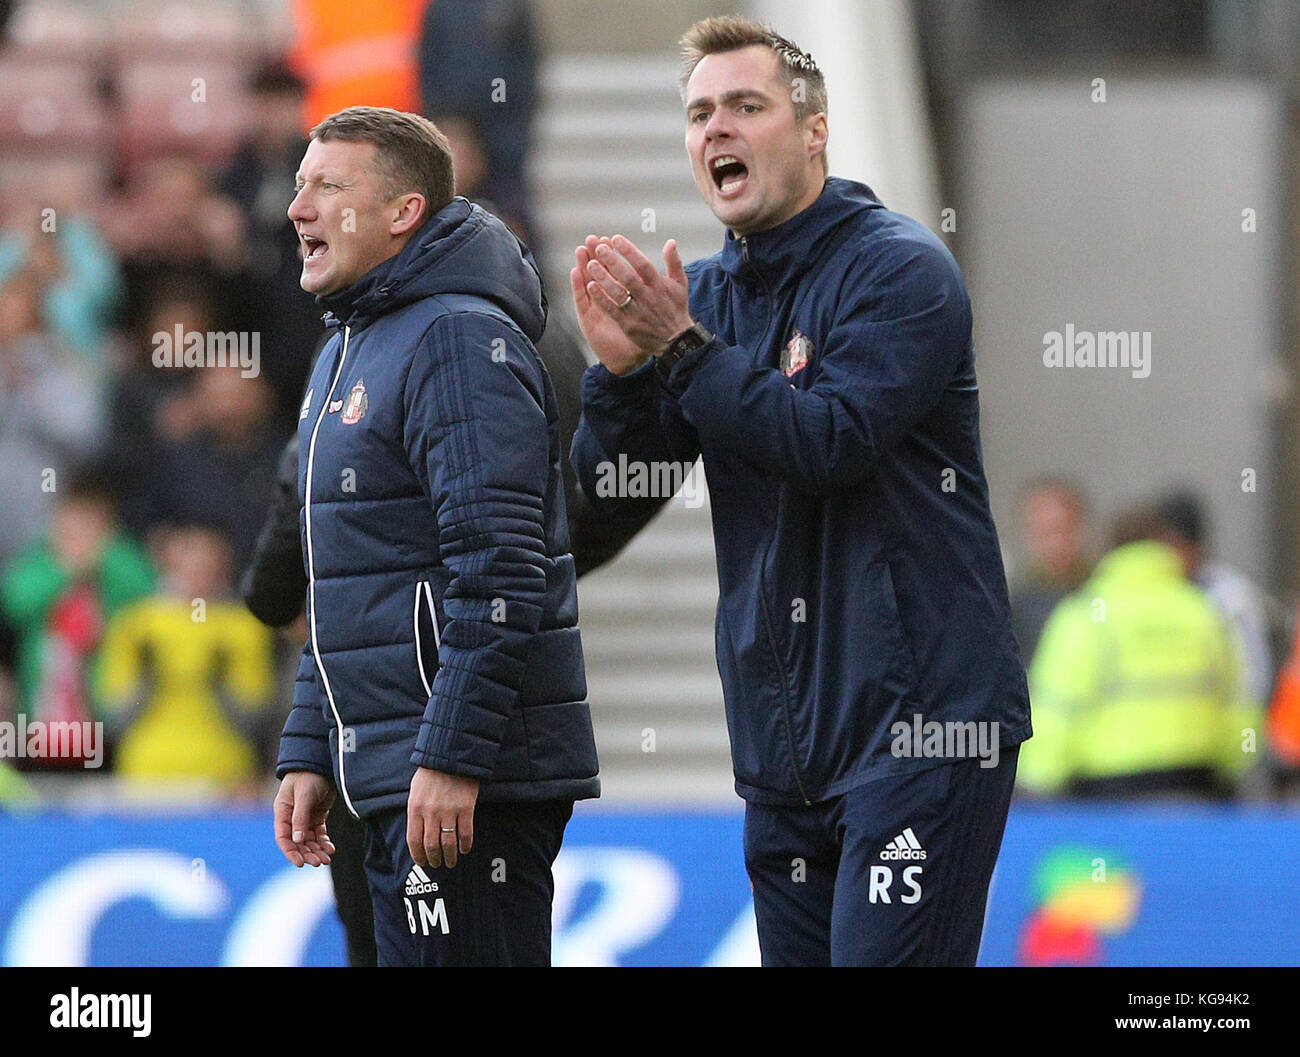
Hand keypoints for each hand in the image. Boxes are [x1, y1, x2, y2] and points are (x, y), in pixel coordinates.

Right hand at [274, 771, 335, 866]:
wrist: (321, 762)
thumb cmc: (308, 776)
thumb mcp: (303, 796)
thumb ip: (300, 817)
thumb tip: (298, 840)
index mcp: (282, 812)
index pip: (283, 838)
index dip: (291, 852)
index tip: (300, 864)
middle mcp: (292, 817)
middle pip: (297, 842)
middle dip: (307, 853)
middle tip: (319, 862)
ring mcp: (305, 817)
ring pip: (309, 840)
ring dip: (316, 850)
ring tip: (326, 859)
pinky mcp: (317, 815)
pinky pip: (319, 833)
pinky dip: (324, 842)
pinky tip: (330, 849)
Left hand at [407, 767, 478, 869]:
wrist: (451, 756)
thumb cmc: (431, 773)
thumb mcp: (415, 791)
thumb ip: (416, 812)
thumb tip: (418, 834)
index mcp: (415, 808)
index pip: (414, 840)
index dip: (418, 855)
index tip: (422, 862)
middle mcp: (431, 813)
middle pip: (431, 845)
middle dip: (434, 859)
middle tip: (438, 864)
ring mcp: (449, 811)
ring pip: (448, 843)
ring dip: (450, 857)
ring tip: (451, 862)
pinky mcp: (466, 808)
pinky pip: (466, 833)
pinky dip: (465, 845)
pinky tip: (465, 849)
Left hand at [572, 235, 694, 369]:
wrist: (676, 341)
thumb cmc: (676, 309)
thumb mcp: (680, 285)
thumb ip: (674, 262)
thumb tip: (670, 242)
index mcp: (659, 286)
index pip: (643, 265)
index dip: (629, 251)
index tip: (615, 239)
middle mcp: (648, 298)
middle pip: (628, 277)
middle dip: (613, 261)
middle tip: (599, 248)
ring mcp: (638, 312)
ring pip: (618, 293)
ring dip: (603, 278)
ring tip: (590, 264)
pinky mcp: (629, 325)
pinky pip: (612, 310)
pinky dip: (602, 299)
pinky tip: (590, 286)